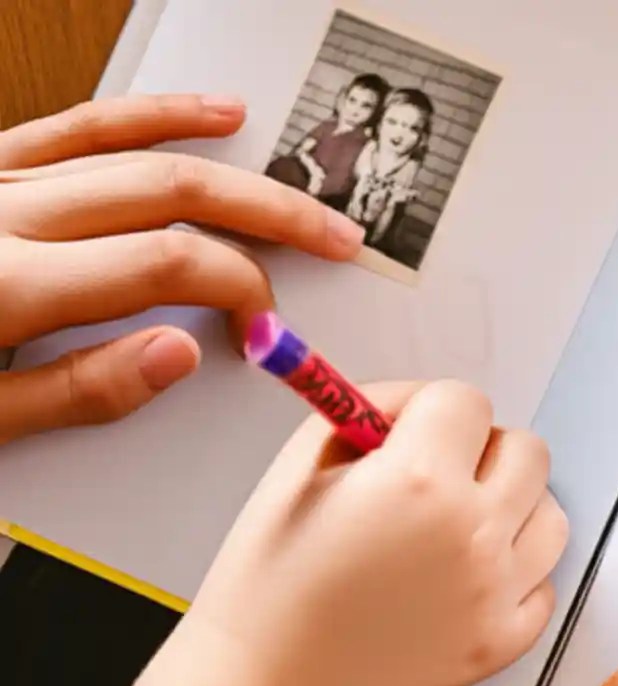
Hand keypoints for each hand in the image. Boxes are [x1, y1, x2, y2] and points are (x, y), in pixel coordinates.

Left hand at [0, 94, 366, 443]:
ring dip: (234, 169)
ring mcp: (1, 179)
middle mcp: (10, 215)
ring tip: (299, 192)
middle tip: (334, 238)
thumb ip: (78, 389)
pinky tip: (209, 115)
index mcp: (11, 284)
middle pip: (176, 195)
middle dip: (273, 216)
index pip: (168, 265)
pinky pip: (83, 124)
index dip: (241, 288)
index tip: (269, 328)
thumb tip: (178, 355)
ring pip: (143, 153)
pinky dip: (154, 115)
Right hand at [115, 381, 569, 685]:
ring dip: (511, 508)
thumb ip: (374, 407)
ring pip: (549, 512)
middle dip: (483, 451)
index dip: (435, 412)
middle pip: (527, 451)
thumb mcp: (303, 461)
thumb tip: (424, 399)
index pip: (470, 401)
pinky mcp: (504, 639)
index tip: (414, 434)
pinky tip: (465, 575)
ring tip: (458, 526)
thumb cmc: (272, 574)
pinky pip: (544, 581)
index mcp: (417, 479)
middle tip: (441, 475)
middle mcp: (469, 532)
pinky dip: (513, 574)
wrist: (265, 673)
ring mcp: (495, 591)